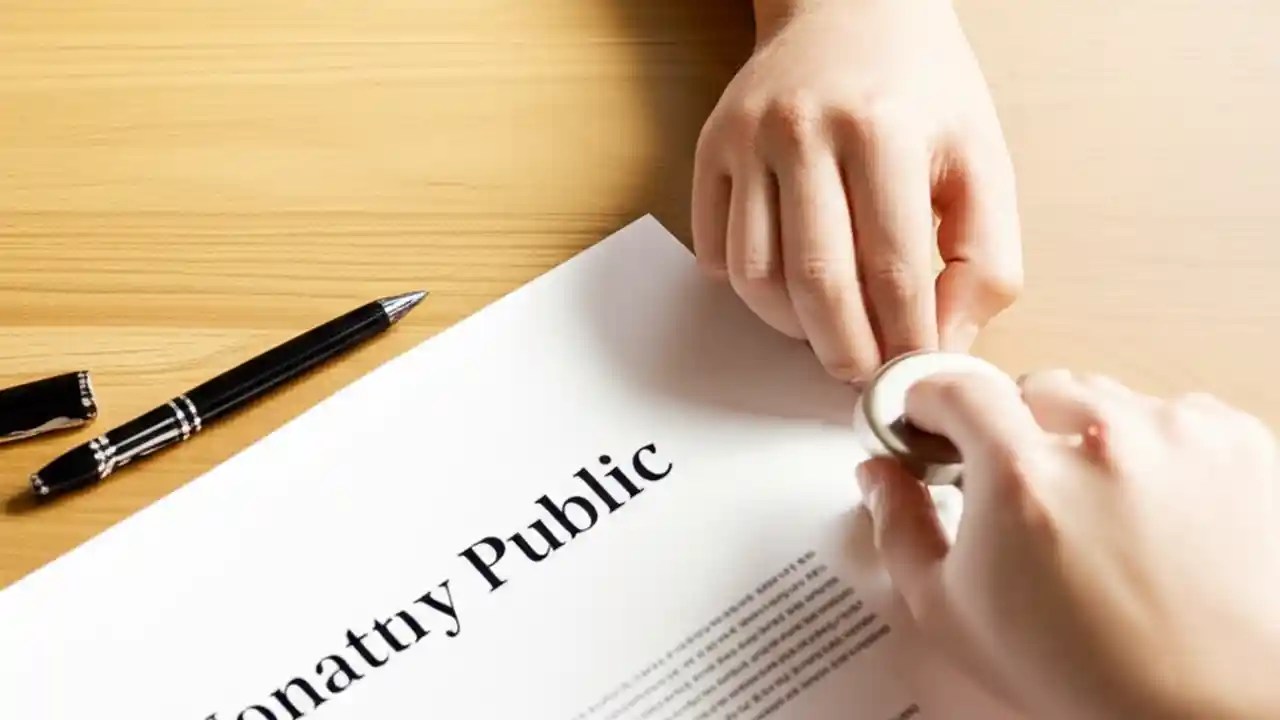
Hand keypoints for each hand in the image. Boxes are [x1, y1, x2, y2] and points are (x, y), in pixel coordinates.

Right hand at [692, 0, 1021, 380]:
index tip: (913, 376)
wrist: (848, 6)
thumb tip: (944, 345)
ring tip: (828, 329)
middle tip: (864, 375)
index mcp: (885, 131)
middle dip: (844, 351)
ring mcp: (749, 139)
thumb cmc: (921, 87)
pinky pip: (716, 250)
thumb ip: (983, 259)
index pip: (893, 270)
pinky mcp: (712, 149)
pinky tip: (787, 285)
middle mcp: (806, 131)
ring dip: (793, 327)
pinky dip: (750, 289)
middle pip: (816, 283)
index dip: (904, 341)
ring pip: (756, 276)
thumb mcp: (982, 158)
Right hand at [859, 370, 1279, 718]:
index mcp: (1020, 473)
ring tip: (1100, 512)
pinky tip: (1154, 510)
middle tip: (1026, 492)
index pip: (958, 388)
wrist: (1213, 708)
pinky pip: (1176, 417)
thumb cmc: (1089, 674)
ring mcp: (1177, 435)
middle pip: (1033, 390)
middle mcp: (1100, 438)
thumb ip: (899, 527)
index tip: (935, 420)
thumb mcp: (951, 613)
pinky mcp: (1238, 442)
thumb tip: (880, 475)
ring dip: (1090, 438)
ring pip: (1107, 402)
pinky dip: (1157, 450)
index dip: (936, 401)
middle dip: (1017, 429)